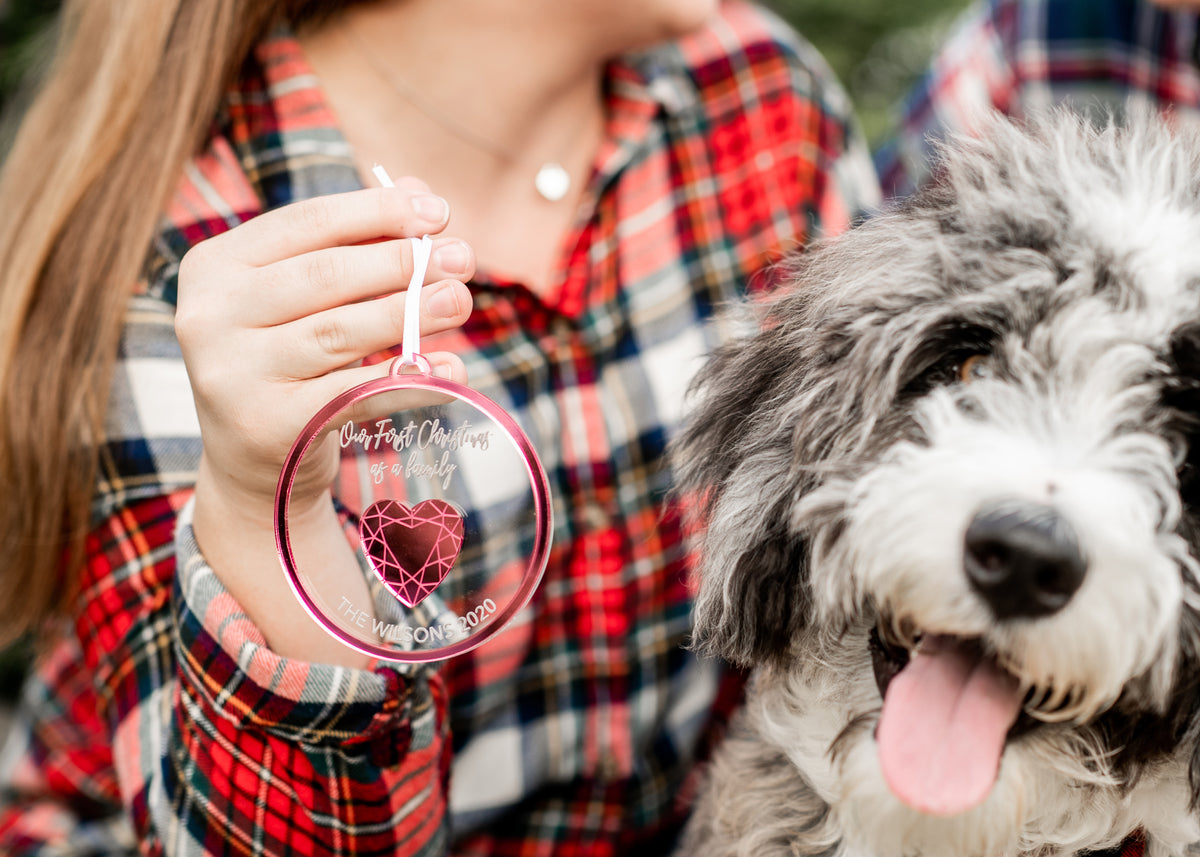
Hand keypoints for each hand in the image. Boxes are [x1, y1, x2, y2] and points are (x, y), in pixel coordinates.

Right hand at [175, 179, 474, 663]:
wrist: (255, 466)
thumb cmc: (292, 361)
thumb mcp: (306, 298)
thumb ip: (355, 242)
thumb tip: (419, 192)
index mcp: (215, 267)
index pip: (306, 223)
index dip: (377, 212)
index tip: (439, 213)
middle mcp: (210, 318)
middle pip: (324, 277)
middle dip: (402, 264)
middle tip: (464, 259)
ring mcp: (234, 375)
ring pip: (339, 333)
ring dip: (410, 315)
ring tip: (461, 302)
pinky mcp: (270, 426)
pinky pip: (354, 394)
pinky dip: (409, 382)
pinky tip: (452, 370)